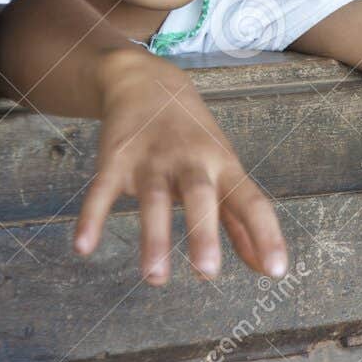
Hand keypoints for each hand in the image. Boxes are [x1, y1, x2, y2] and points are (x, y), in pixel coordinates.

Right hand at [73, 50, 287, 283]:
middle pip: (200, 195)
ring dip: (154, 237)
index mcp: (223, 167)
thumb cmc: (195, 140)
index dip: (265, 234)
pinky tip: (84, 246)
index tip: (277, 271)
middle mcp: (190, 162)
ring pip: (153, 198)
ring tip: (155, 277)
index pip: (251, 201)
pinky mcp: (116, 160)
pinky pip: (102, 191)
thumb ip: (241, 221)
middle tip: (207, 272)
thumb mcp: (224, 171)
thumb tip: (266, 267)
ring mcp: (151, 160)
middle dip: (203, 232)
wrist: (148, 84)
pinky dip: (92, 217)